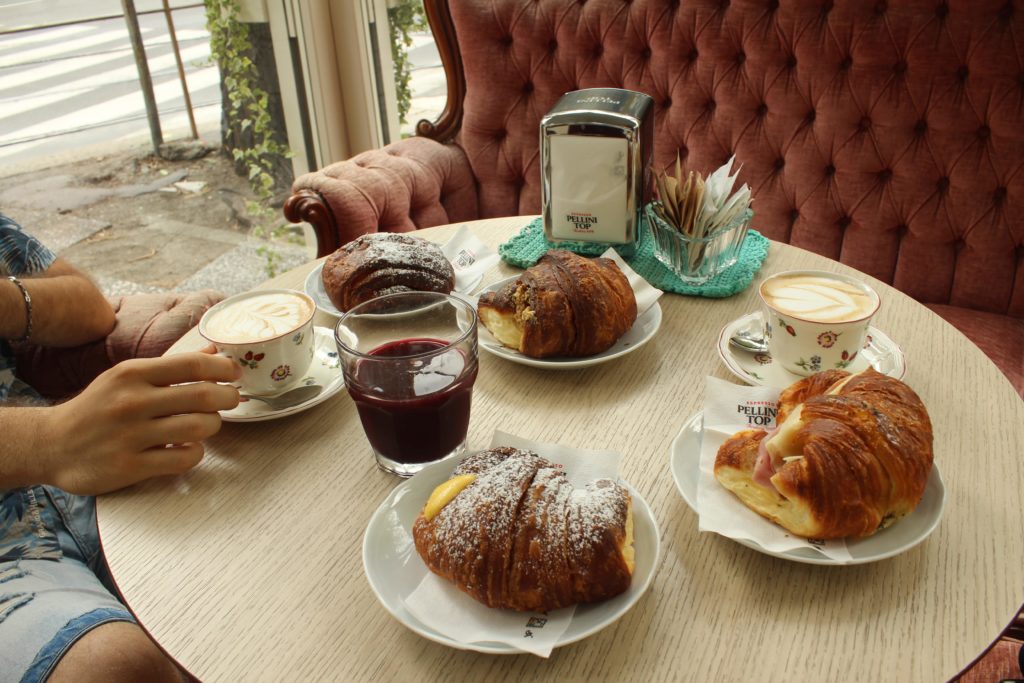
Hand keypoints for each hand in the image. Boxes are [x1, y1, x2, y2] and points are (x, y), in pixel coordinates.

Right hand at [43, 351, 240, 493]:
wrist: (51, 444)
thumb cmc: (97, 407)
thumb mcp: (126, 377)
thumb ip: (170, 366)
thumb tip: (212, 353)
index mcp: (133, 373)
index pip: (193, 365)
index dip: (224, 369)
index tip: (235, 375)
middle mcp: (132, 401)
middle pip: (204, 396)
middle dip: (228, 398)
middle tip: (230, 401)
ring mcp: (131, 435)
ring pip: (200, 428)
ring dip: (213, 426)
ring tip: (206, 425)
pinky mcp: (130, 466)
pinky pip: (185, 459)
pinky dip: (195, 453)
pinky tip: (187, 448)